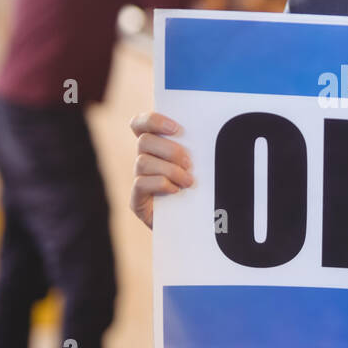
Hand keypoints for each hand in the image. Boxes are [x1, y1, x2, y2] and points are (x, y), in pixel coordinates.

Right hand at [129, 112, 194, 228]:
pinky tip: (175, 191)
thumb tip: (210, 131)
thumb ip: (196, 149)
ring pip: (142, 161)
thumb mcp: (199, 167)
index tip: (176, 128)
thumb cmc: (198, 192)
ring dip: (169, 169)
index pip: (140, 124)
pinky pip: (140, 184)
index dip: (154, 120)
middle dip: (170, 149)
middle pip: (143, 141)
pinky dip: (161, 184)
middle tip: (190, 163)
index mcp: (155, 147)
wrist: (194, 226)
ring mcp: (138, 180)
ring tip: (188, 181)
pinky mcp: (136, 200)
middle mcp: (143, 161)